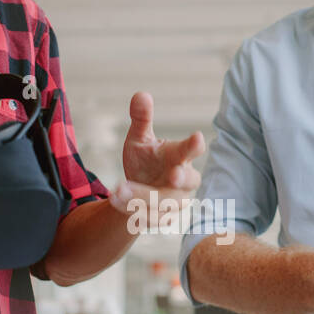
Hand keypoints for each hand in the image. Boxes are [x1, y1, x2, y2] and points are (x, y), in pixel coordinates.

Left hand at [108, 91, 205, 222]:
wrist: (135, 192)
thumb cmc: (145, 160)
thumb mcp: (139, 139)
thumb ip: (142, 119)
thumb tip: (141, 94)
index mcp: (178, 157)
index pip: (191, 150)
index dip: (195, 145)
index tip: (198, 138)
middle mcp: (182, 181)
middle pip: (187, 181)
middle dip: (181, 179)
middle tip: (173, 176)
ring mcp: (173, 202)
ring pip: (164, 203)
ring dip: (142, 197)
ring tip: (118, 189)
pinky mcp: (161, 219)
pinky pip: (150, 218)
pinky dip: (132, 211)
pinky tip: (116, 200)